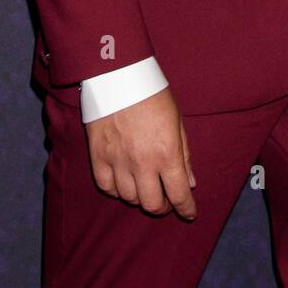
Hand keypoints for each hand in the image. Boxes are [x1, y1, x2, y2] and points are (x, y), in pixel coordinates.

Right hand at [85, 86, 196, 219]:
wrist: (118, 75)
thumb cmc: (153, 94)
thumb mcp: (177, 120)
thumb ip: (184, 154)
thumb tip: (189, 182)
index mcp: (167, 153)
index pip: (179, 194)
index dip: (186, 209)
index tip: (189, 213)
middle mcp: (142, 163)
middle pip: (152, 204)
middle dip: (163, 207)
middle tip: (166, 200)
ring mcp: (118, 161)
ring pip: (129, 198)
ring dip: (140, 197)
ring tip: (145, 187)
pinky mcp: (97, 156)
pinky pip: (106, 186)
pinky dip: (116, 190)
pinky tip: (123, 182)